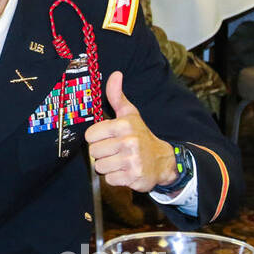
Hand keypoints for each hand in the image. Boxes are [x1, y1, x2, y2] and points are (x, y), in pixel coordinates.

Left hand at [85, 71, 177, 191]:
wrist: (163, 161)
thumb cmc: (141, 136)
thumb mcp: (130, 115)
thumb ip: (117, 96)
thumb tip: (115, 74)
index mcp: (124, 125)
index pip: (90, 135)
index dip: (97, 138)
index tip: (108, 138)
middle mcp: (128, 142)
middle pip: (93, 152)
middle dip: (102, 154)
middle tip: (116, 151)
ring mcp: (131, 160)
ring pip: (100, 167)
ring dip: (108, 166)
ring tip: (121, 161)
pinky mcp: (133, 177)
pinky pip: (109, 179)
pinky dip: (116, 178)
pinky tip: (126, 171)